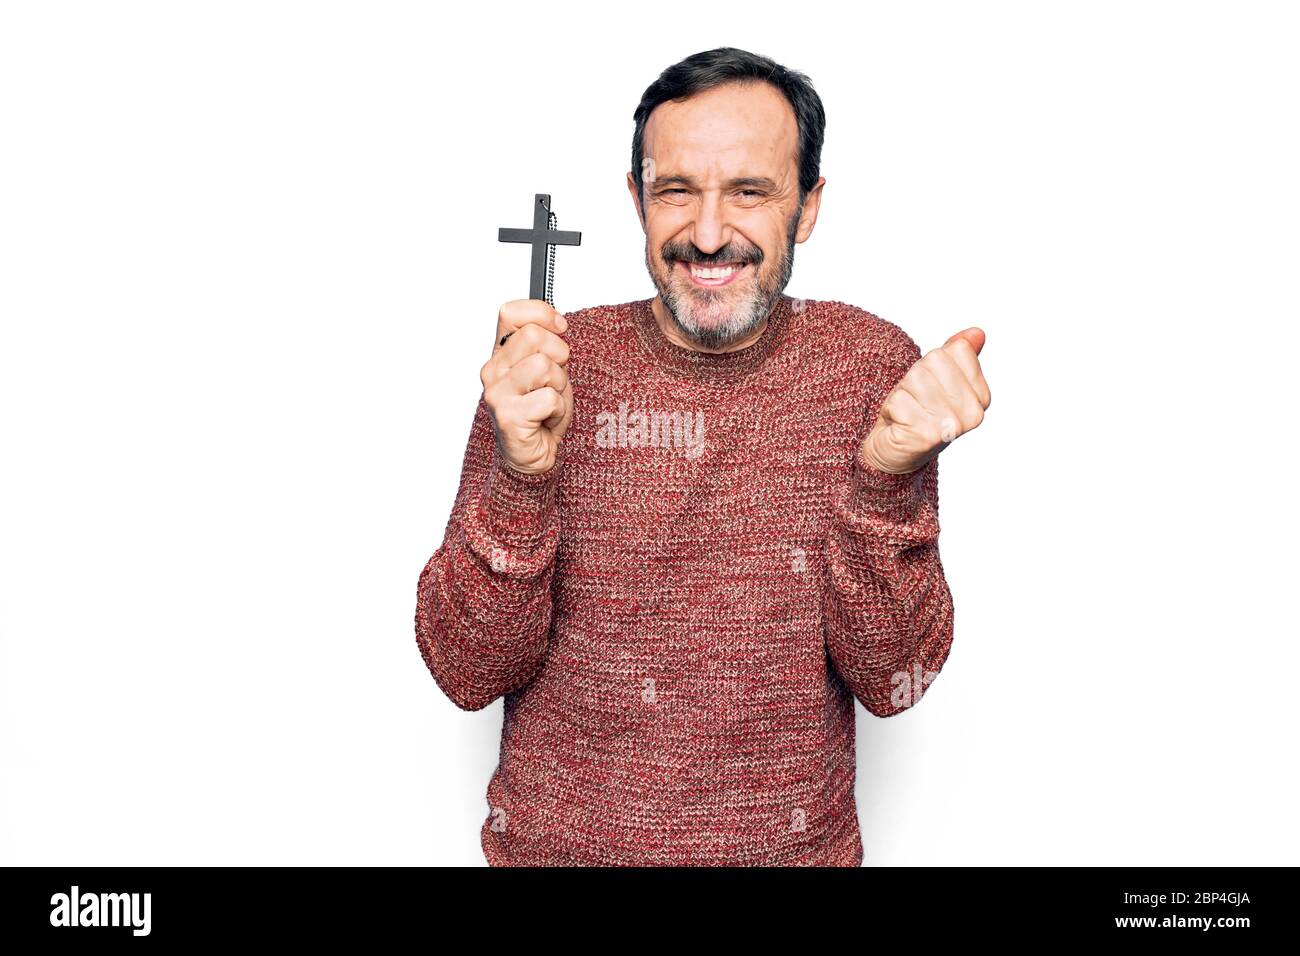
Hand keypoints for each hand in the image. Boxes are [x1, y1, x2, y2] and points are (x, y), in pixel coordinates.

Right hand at [481, 300, 572, 475]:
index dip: (541, 314)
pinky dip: (558, 411)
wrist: (532, 456)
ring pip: (543, 366)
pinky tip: (547, 420)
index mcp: (501, 353)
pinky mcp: (508, 416)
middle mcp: (493, 370)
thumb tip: (558, 322)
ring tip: (550, 402)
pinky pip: (549, 398)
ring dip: (559, 386)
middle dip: (559, 356)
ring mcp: (497, 393)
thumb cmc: (541, 413)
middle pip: (534, 336)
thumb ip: (546, 344)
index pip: (511, 313)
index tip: (560, 328)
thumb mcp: (548, 369)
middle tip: (555, 381)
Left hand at [860, 328, 990, 474]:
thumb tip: (977, 333)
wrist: (894, 451)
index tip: (929, 388)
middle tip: (915, 402)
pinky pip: (899, 400)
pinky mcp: (928, 436)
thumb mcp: (937, 378)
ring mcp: (953, 426)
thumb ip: (958, 355)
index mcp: (981, 396)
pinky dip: (892, 410)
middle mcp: (974, 413)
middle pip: (933, 361)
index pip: (954, 350)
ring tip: (907, 413)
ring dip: (902, 394)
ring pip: (916, 379)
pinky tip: (900, 425)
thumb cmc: (916, 412)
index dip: (931, 365)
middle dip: (915, 378)